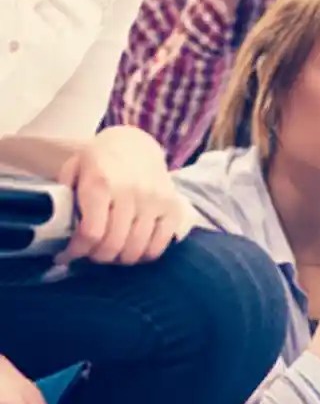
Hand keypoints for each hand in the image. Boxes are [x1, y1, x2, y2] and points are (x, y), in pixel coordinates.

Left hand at [55, 126, 193, 264]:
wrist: (135, 145)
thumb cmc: (99, 162)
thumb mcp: (73, 171)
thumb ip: (66, 200)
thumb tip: (62, 234)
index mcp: (101, 183)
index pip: (91, 232)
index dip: (77, 251)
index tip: (68, 254)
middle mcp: (132, 192)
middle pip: (113, 245)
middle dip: (98, 256)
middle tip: (91, 253)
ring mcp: (156, 201)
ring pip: (136, 249)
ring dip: (119, 258)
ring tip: (112, 251)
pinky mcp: (174, 208)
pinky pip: (159, 245)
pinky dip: (144, 254)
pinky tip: (134, 248)